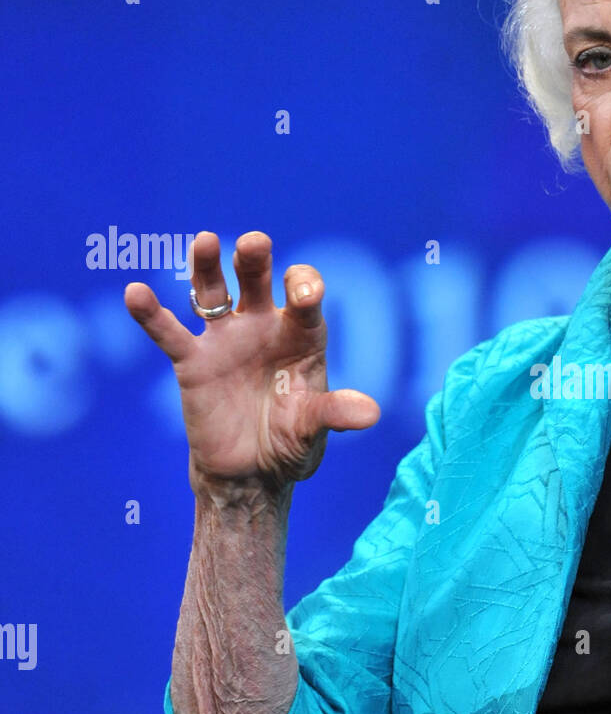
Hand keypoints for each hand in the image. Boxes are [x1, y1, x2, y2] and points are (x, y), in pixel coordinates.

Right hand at [124, 231, 379, 494]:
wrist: (251, 472)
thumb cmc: (290, 443)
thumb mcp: (315, 431)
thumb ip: (335, 415)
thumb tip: (371, 414)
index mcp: (302, 335)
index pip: (305, 299)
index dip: (304, 288)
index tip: (302, 294)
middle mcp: (264, 326)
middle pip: (258, 281)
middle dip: (255, 260)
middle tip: (254, 243)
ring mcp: (226, 340)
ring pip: (213, 293)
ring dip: (207, 267)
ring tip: (205, 241)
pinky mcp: (193, 362)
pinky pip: (169, 333)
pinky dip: (151, 314)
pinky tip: (135, 293)